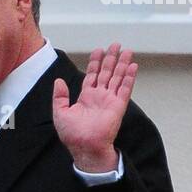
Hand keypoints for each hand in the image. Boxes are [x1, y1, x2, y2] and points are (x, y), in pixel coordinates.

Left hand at [52, 44, 137, 172]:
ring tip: (127, 51)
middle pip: (106, 72)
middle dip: (111, 58)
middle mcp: (99, 96)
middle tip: (115, 45)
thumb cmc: (72, 135)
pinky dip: (129, 77)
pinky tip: (133, 66)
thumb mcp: (60, 113)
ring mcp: (109, 100)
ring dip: (122, 64)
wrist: (85, 146)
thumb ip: (59, 96)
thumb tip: (58, 81)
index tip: (98, 51)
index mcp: (86, 97)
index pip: (92, 75)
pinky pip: (125, 88)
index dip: (95, 62)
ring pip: (117, 77)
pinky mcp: (118, 105)